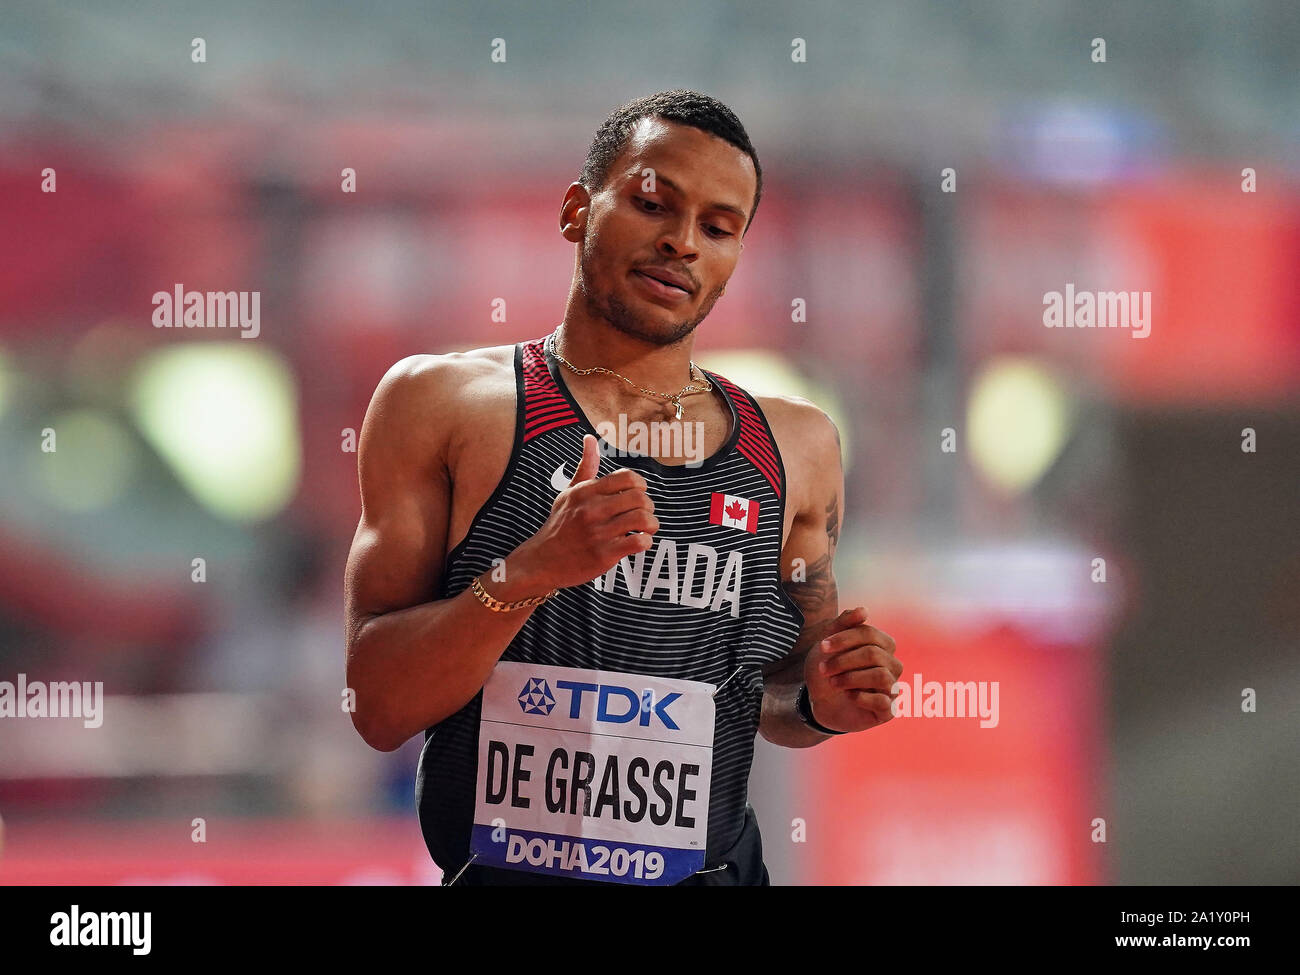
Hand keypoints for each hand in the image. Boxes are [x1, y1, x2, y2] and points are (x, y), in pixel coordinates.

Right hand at [508, 434, 658, 591]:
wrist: (542, 561)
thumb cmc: (559, 525)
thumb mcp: (568, 493)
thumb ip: (585, 467)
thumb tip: (590, 438)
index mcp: (586, 492)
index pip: (627, 477)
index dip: (640, 485)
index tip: (636, 495)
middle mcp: (591, 509)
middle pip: (640, 498)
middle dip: (648, 506)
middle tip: (643, 514)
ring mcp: (598, 532)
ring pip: (643, 519)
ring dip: (651, 524)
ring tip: (645, 529)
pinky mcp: (604, 554)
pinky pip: (638, 542)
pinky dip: (646, 542)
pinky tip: (639, 543)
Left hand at [802, 606, 901, 733]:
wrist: (818, 700)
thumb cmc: (828, 668)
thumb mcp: (829, 644)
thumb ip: (843, 624)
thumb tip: (864, 610)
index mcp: (882, 646)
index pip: (870, 634)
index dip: (845, 638)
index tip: (822, 646)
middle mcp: (892, 665)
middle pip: (874, 654)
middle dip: (844, 661)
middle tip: (824, 669)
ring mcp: (892, 688)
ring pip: (881, 676)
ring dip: (850, 678)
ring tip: (833, 683)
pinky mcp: (887, 711)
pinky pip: (883, 701)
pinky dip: (861, 697)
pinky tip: (848, 696)